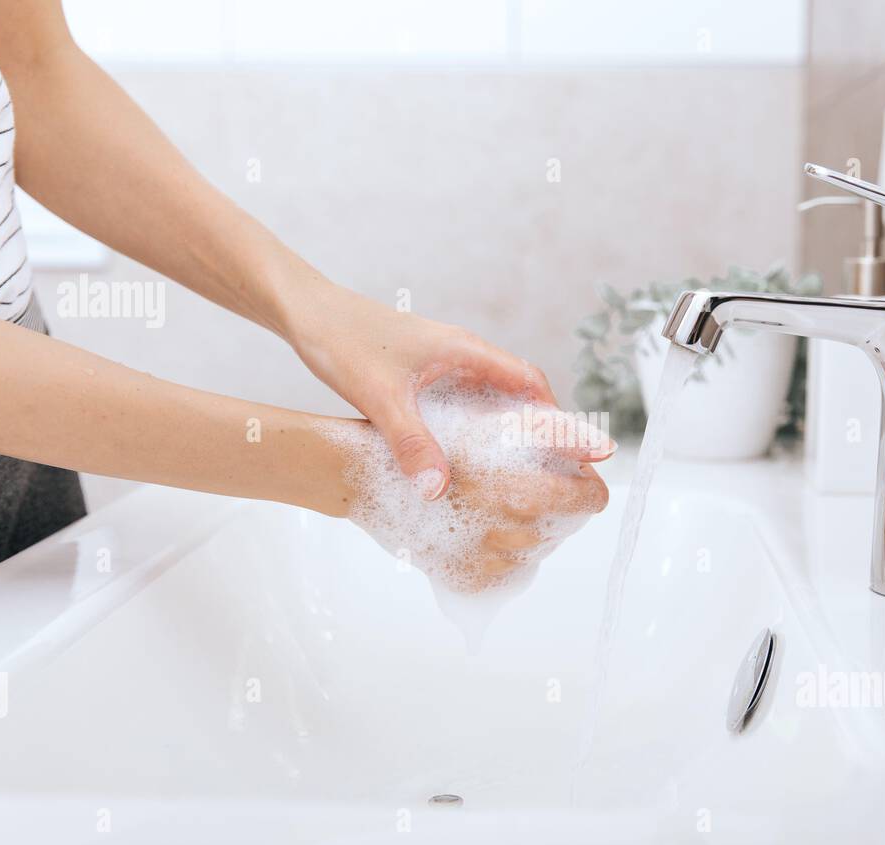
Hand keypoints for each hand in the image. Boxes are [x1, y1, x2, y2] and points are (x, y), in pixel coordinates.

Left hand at [284, 283, 613, 498]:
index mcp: (465, 351)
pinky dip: (474, 436)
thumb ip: (411, 443)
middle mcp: (461, 356)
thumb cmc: (342, 340)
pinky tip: (465, 467)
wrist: (305, 313)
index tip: (579, 450)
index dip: (557, 417)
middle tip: (557, 475)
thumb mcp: (379, 397)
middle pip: (518, 396)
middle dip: (539, 434)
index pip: (530, 383)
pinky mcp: (421, 378)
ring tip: (521, 479)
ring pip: (489, 404)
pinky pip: (462, 409)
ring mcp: (441, 367)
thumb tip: (440, 490)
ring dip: (505, 436)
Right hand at [334, 419, 610, 592]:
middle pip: (565, 525)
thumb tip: (601, 446)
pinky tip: (490, 529)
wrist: (364, 475)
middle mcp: (506, 530)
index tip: (581, 479)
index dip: (589, 487)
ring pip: (538, 549)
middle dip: (562, 506)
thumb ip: (551, 433)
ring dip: (535, 529)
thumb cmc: (425, 438)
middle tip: (540, 485)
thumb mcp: (490, 424)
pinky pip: (507, 572)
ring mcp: (485, 559)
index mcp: (517, 490)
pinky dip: (507, 553)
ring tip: (508, 504)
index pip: (586, 499)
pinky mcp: (465, 577)